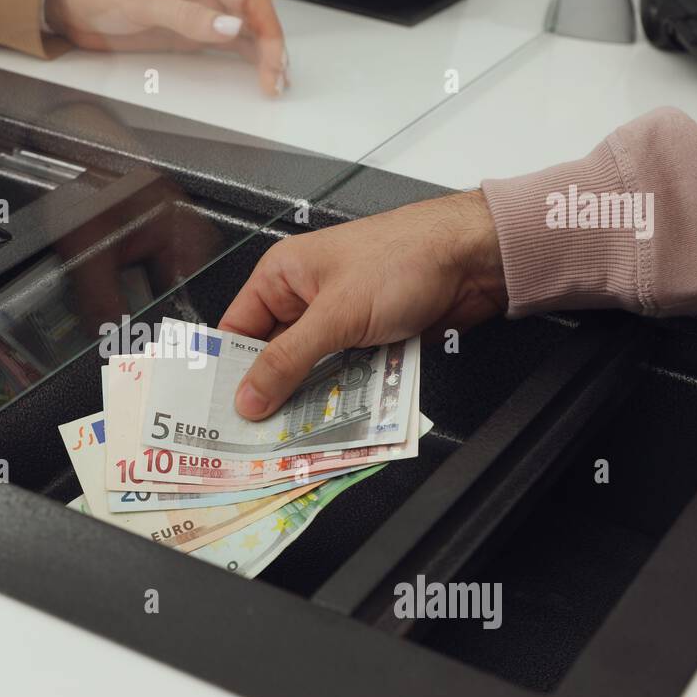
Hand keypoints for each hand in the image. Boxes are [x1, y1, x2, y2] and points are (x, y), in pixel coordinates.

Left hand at [43, 0, 287, 95]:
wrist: (71, 4)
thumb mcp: (145, 2)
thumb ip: (189, 16)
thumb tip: (230, 26)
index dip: (267, 28)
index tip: (270, 59)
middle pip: (253, 17)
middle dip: (272, 46)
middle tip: (277, 79)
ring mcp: (197, 17)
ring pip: (244, 34)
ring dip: (262, 56)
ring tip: (274, 83)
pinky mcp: (186, 37)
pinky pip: (224, 46)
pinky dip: (243, 60)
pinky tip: (254, 74)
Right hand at [219, 191, 507, 419]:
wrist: (473, 259)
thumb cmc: (403, 259)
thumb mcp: (335, 314)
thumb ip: (288, 360)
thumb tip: (248, 396)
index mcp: (281, 276)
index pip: (237, 331)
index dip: (229, 372)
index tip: (223, 413)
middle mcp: (305, 298)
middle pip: (274, 358)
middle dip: (272, 394)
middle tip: (259, 437)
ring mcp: (339, 321)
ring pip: (311, 371)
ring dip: (310, 399)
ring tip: (296, 435)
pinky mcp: (368, 340)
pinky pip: (344, 375)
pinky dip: (343, 395)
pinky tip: (338, 420)